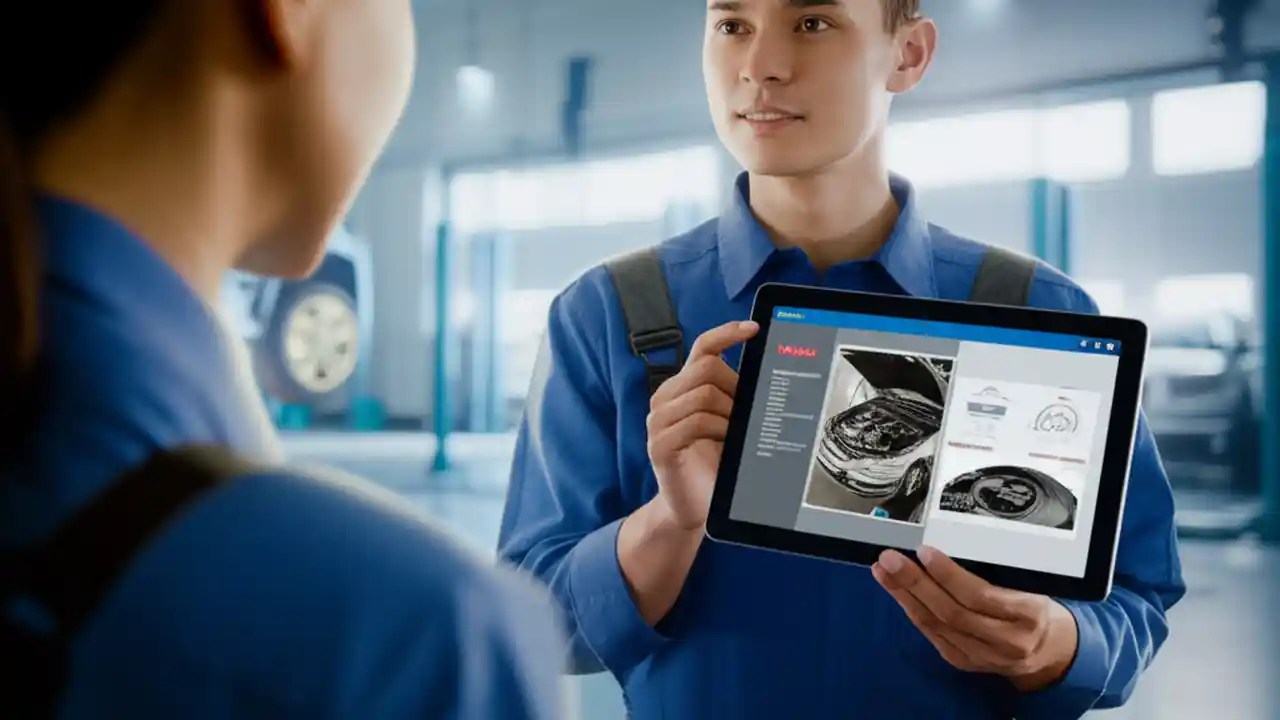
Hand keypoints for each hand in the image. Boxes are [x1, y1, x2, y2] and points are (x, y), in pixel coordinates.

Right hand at [646, 320, 758, 530]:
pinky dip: (717, 431)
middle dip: (734, 388)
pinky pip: (696, 422)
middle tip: (745, 414)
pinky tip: (722, 444)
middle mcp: (665, 398)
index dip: (726, 333)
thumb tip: (763, 371)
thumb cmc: (713, 463)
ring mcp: (658, 421)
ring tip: (733, 436)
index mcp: (681, 388)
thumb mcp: (727, 423)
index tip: (753, 329)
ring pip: (703, 394)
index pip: (701, 348)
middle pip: (705, 369)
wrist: (692, 506)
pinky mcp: (659, 445)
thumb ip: (733, 397)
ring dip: (728, 415)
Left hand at [872, 546, 1078, 691]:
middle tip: (891, 558)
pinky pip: (932, 634)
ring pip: (937, 624)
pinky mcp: (964, 663)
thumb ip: (997, 571)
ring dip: (905, 595)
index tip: (925, 551)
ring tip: (884, 571)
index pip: (980, 596)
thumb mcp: (1030, 584)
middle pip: (952, 612)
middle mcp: (1006, 640)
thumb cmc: (1036, 606)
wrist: (1049, 651)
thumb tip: (949, 541)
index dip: (948, 574)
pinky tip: (896, 591)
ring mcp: (983, 656)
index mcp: (1028, 614)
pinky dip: (911, 610)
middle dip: (916, 583)